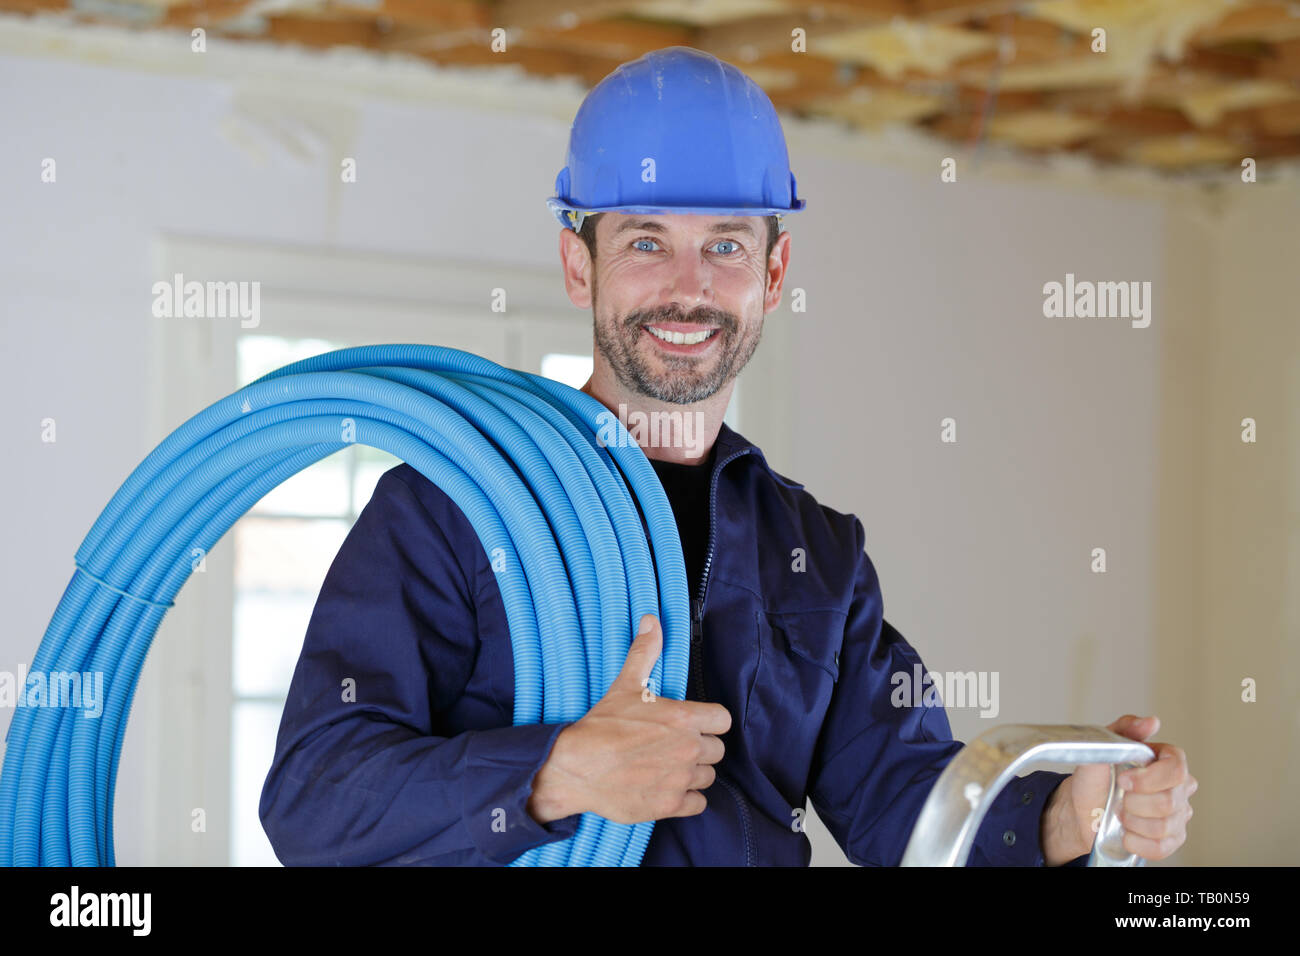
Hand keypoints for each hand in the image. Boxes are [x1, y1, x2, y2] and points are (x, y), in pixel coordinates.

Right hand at [526, 614, 732, 824]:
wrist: (575, 767)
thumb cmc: (601, 726)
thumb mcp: (626, 685)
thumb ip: (645, 652)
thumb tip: (652, 621)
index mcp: (684, 718)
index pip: (723, 720)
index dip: (709, 722)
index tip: (694, 724)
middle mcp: (688, 749)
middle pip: (717, 751)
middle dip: (700, 748)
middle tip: (676, 746)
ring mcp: (681, 779)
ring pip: (707, 777)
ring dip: (693, 772)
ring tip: (669, 766)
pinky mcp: (671, 805)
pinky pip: (698, 803)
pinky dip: (686, 798)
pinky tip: (667, 787)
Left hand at [1045, 714, 1196, 863]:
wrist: (1081, 808)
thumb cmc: (1095, 777)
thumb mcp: (1102, 746)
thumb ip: (1126, 730)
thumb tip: (1151, 722)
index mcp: (1165, 760)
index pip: (1176, 769)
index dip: (1149, 779)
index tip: (1124, 780)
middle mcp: (1178, 787)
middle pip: (1170, 801)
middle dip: (1134, 803)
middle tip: (1118, 797)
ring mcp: (1178, 814)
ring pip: (1165, 826)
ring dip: (1132, 822)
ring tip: (1118, 813)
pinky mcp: (1172, 838)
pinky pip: (1162, 847)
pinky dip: (1137, 842)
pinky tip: (1125, 832)